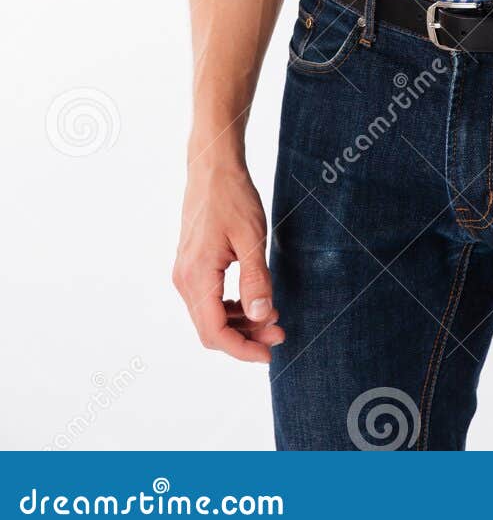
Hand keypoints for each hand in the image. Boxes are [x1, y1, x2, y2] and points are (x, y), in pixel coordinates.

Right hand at [172, 156, 284, 363]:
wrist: (213, 166)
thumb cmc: (232, 196)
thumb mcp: (252, 238)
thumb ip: (256, 280)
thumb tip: (262, 317)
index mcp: (197, 276)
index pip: (215, 332)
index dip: (242, 349)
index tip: (269, 353)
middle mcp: (185, 279)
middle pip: (210, 329)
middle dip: (245, 337)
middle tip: (279, 333)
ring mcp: (185, 272)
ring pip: (209, 316)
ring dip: (239, 323)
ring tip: (272, 318)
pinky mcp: (191, 264)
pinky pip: (207, 300)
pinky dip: (230, 308)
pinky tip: (253, 302)